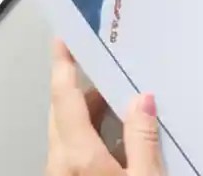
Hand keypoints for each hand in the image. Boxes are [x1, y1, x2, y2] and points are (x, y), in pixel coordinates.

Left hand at [47, 39, 162, 175]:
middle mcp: (60, 163)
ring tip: (122, 106)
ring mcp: (59, 175)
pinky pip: (72, 152)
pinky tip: (117, 142)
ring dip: (89, 116)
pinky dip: (90, 137)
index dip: (63, 65)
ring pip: (67, 134)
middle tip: (109, 73)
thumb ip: (142, 138)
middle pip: (62, 113)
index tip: (62, 40)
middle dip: (83, 90)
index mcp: (78, 154)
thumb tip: (142, 100)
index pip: (65, 98)